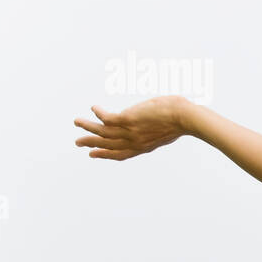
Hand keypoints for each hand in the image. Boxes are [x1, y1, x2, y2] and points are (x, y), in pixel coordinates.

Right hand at [74, 96, 191, 159]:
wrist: (185, 117)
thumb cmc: (182, 120)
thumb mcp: (168, 128)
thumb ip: (156, 129)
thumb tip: (156, 121)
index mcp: (144, 146)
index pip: (121, 154)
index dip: (105, 154)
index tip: (93, 154)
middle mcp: (135, 142)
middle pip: (108, 145)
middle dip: (91, 144)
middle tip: (77, 143)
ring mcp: (130, 132)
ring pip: (103, 132)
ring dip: (88, 127)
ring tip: (76, 121)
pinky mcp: (128, 119)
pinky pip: (107, 118)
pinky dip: (98, 113)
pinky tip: (93, 108)